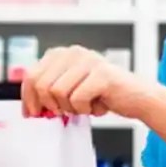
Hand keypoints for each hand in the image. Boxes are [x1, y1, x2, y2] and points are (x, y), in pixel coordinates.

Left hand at [21, 45, 154, 119]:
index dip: (28, 98)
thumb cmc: (103, 95)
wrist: (137, 98)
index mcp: (62, 54)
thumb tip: (29, 108)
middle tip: (63, 112)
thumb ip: (50, 91)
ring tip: (84, 106)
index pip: (31, 75)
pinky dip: (84, 110)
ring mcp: (88, 61)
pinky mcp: (101, 74)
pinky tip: (95, 106)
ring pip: (57, 92)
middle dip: (49, 105)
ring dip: (69, 107)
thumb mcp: (71, 89)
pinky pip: (77, 98)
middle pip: (40, 84)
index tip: (32, 114)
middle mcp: (73, 52)